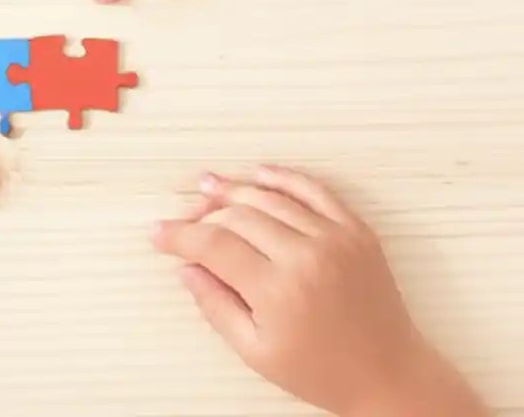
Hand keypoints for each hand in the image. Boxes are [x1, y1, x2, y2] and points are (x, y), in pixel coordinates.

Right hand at [153, 166, 489, 416]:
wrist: (389, 374)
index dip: (179, 236)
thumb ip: (215, 306)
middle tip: (183, 220)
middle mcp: (306, 257)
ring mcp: (335, 239)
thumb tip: (186, 269)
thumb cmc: (324, 371)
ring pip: (270, 198)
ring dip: (234, 189)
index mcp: (277, 290)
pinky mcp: (356, 232)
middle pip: (237, 216)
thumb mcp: (256, 351)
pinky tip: (260, 173)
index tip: (160, 234)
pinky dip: (284, 178)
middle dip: (202, 214)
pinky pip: (315, 191)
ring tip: (208, 187)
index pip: (213, 245)